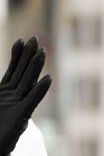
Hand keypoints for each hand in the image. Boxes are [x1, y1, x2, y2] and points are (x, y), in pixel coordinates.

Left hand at [0, 38, 51, 155]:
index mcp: (3, 93)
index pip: (12, 70)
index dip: (17, 56)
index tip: (21, 40)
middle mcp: (13, 97)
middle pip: (23, 72)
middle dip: (29, 55)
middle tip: (36, 39)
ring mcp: (19, 105)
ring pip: (28, 82)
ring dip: (36, 67)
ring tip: (42, 52)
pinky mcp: (22, 116)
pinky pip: (32, 100)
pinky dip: (40, 90)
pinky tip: (47, 79)